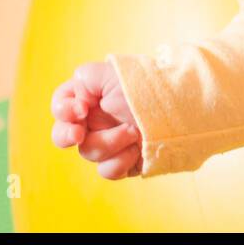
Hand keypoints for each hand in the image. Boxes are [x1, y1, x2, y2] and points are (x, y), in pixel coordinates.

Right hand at [51, 61, 142, 179]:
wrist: (182, 111)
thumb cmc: (146, 88)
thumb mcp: (113, 73)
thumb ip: (85, 77)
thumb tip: (74, 97)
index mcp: (91, 97)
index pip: (61, 105)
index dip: (63, 110)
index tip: (80, 109)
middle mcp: (96, 121)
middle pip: (64, 135)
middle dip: (66, 135)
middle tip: (78, 134)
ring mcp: (108, 143)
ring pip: (88, 153)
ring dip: (109, 142)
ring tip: (133, 131)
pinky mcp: (122, 162)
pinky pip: (107, 171)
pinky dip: (120, 162)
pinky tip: (136, 150)